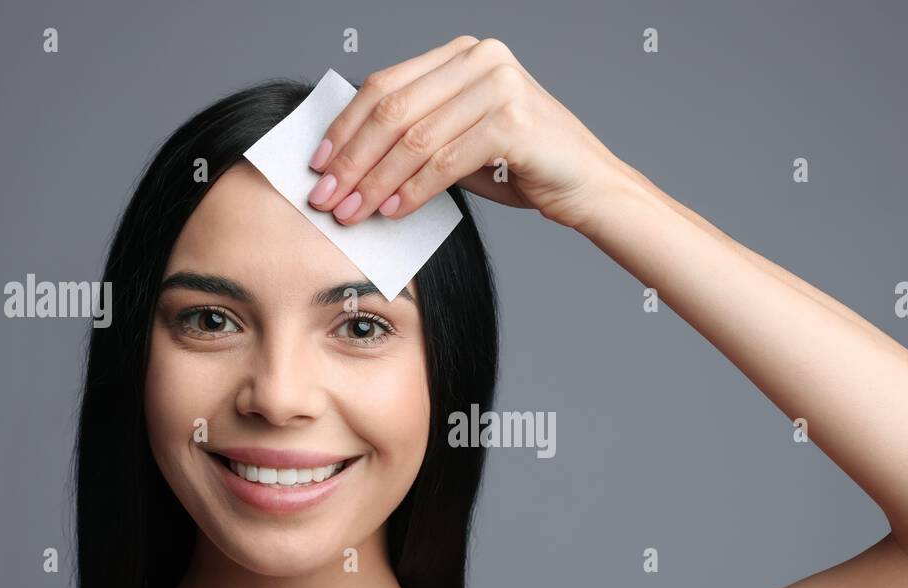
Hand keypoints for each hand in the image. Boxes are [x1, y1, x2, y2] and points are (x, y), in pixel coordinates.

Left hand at [305, 36, 625, 232]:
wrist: (589, 187)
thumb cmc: (523, 168)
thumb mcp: (461, 142)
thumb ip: (416, 137)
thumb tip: (349, 160)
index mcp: (463, 54)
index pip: (385, 86)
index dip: (345, 127)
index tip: (318, 165)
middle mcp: (481, 59)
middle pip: (393, 110)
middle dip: (353, 159)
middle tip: (326, 197)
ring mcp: (499, 85)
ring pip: (414, 138)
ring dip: (376, 181)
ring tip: (352, 213)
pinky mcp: (513, 122)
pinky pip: (445, 160)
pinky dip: (413, 190)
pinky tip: (393, 212)